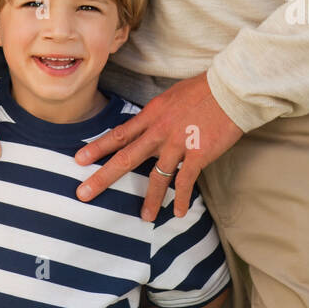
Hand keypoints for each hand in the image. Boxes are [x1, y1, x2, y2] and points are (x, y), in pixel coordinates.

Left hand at [74, 73, 242, 220]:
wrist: (230, 90)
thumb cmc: (203, 90)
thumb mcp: (171, 97)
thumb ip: (158, 114)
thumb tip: (149, 125)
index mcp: (151, 114)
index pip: (119, 134)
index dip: (98, 147)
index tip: (78, 159)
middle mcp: (159, 131)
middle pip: (126, 157)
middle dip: (103, 177)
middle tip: (83, 193)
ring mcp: (178, 144)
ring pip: (157, 177)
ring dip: (149, 199)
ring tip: (144, 217)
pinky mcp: (198, 154)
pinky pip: (186, 181)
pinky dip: (181, 198)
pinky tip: (177, 212)